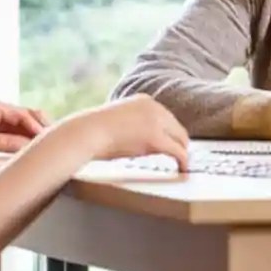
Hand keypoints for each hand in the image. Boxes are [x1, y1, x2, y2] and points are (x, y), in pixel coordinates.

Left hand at [0, 98, 50, 156]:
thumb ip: (3, 143)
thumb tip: (28, 148)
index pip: (23, 115)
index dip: (38, 127)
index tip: (49, 141)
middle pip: (25, 117)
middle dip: (40, 127)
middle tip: (55, 141)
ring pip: (18, 126)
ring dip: (31, 135)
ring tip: (45, 148)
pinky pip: (9, 133)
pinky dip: (20, 140)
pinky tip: (27, 150)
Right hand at [57, 94, 189, 169]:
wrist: (87, 133)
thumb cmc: (94, 131)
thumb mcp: (118, 120)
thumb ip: (133, 124)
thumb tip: (141, 140)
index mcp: (145, 101)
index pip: (167, 118)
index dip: (171, 134)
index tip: (172, 146)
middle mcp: (154, 107)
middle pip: (177, 128)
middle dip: (179, 144)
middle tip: (180, 160)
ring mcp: (156, 122)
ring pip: (180, 139)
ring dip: (181, 153)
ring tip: (181, 166)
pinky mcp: (156, 138)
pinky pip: (178, 152)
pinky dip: (183, 162)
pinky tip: (183, 170)